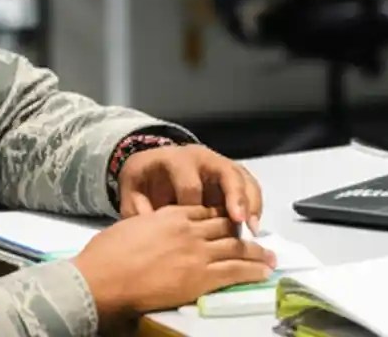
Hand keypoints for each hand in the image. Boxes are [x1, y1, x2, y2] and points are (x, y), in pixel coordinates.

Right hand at [72, 205, 275, 327]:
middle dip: (242, 231)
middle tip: (256, 236)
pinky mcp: (200, 276)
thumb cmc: (105, 256)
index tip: (228, 221)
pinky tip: (263, 270)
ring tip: (270, 256)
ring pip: (235, 247)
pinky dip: (252, 269)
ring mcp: (196, 252)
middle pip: (223, 226)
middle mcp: (188, 229)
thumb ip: (145, 226)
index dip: (219, 216)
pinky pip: (234, 270)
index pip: (202, 211)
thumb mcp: (128, 229)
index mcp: (169, 216)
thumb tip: (145, 234)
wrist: (102, 277)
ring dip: (256, 252)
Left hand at [117, 144, 263, 232]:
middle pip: (226, 172)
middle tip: (240, 221)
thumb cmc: (144, 181)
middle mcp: (202, 158)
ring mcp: (220, 164)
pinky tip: (253, 227)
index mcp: (176, 160)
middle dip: (235, 196)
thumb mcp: (133, 190)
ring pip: (243, 178)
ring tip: (252, 229)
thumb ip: (138, 208)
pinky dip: (254, 205)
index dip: (194, 205)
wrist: (152, 166)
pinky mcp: (231, 175)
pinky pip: (249, 185)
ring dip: (251, 203)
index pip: (189, 183)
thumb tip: (151, 229)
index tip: (196, 226)